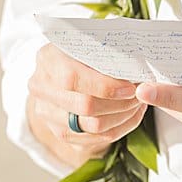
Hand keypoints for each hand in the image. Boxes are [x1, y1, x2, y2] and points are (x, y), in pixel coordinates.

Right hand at [28, 42, 146, 158]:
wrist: (62, 71)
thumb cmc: (81, 53)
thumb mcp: (87, 42)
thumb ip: (103, 52)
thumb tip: (132, 68)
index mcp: (47, 59)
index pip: (72, 78)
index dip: (104, 86)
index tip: (130, 87)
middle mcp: (41, 87)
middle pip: (84, 106)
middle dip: (119, 103)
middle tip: (139, 96)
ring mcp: (47, 113)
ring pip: (92, 127)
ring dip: (122, 118)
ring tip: (137, 105)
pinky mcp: (59, 132)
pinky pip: (95, 140)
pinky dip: (118, 129)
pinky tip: (129, 116)